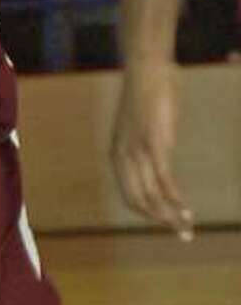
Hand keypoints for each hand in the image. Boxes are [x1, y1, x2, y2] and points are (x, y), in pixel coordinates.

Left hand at [111, 58, 193, 238]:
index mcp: (117, 154)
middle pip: (138, 202)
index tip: (164, 222)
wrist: (147, 70)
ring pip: (153, 196)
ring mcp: (138, 152)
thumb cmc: (147, 94)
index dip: (147, 213)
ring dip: (170, 216)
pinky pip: (165, 181)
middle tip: (180, 234)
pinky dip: (176, 200)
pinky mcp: (155, 145)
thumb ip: (146, 144)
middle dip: (159, 221)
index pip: (129, 195)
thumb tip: (158, 156)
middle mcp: (123, 157)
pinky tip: (187, 210)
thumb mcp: (141, 125)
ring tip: (186, 228)